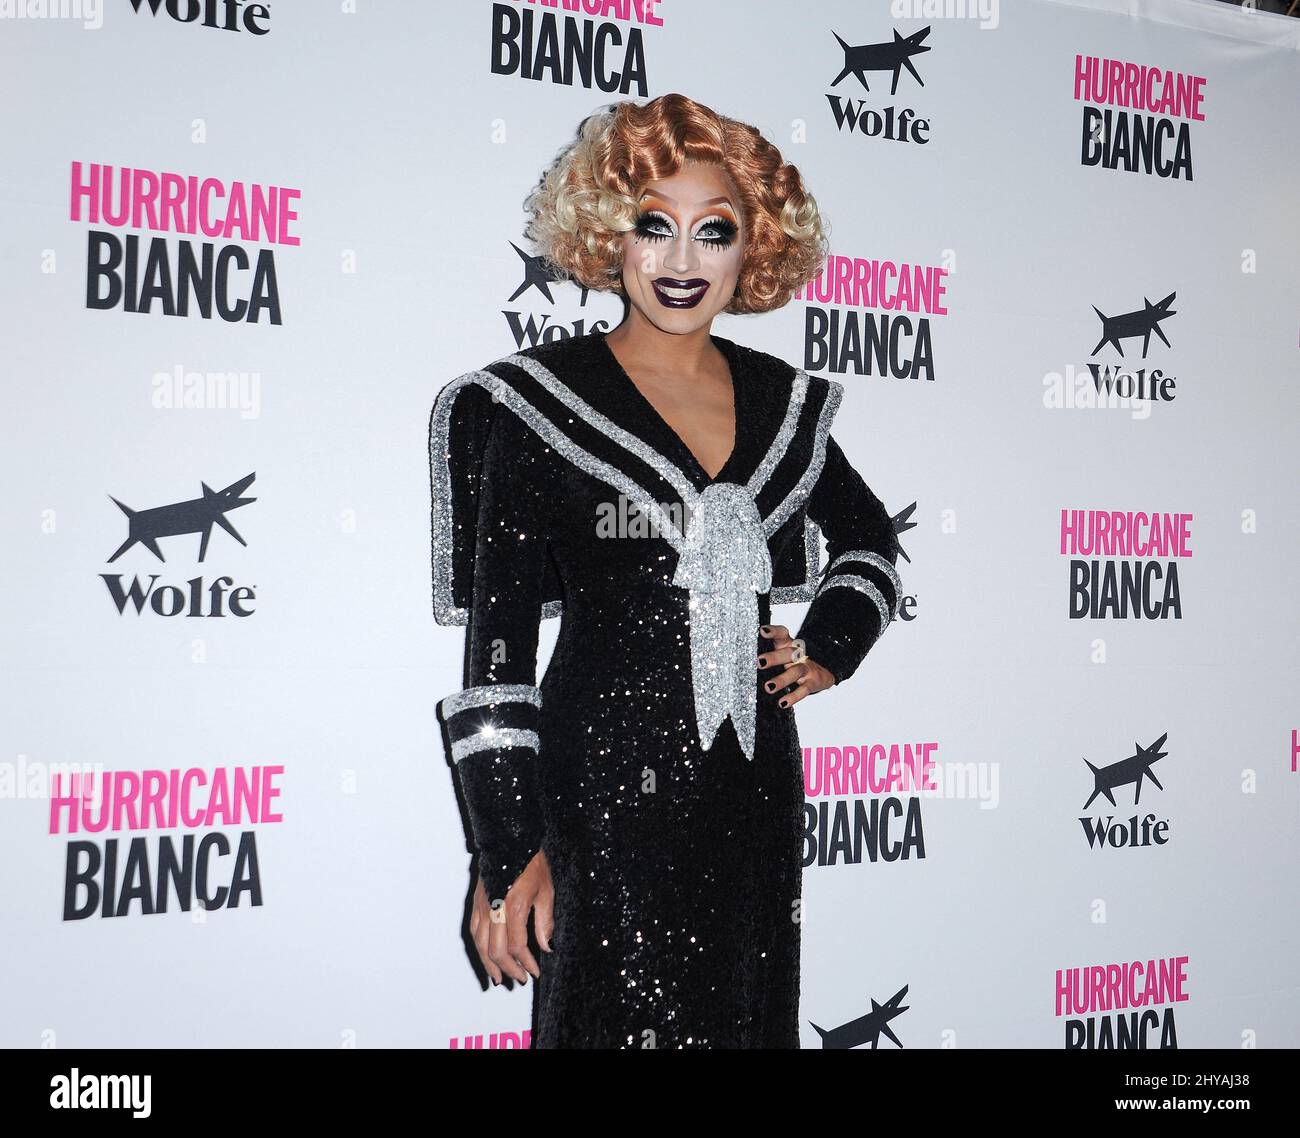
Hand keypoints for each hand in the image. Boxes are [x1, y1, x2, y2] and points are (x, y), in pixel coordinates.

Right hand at [470, 848, 553, 986]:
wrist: (510, 840)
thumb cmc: (531, 863)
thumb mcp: (546, 891)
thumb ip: (545, 922)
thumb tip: (546, 947)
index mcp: (513, 906)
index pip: (517, 946)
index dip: (526, 963)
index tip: (535, 971)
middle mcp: (494, 908)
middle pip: (496, 951)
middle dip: (509, 969)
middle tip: (520, 979)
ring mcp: (482, 905)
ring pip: (480, 944)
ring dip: (489, 964)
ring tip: (499, 978)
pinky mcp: (476, 901)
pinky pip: (474, 931)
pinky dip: (478, 948)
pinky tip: (485, 956)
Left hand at [758, 624, 835, 706]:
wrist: (823, 673)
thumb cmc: (795, 663)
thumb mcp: (783, 654)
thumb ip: (769, 653)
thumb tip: (744, 660)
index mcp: (788, 645)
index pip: (782, 634)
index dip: (774, 631)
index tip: (762, 631)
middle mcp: (798, 655)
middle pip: (788, 653)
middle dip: (774, 657)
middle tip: (759, 662)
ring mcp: (807, 669)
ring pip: (795, 672)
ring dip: (781, 680)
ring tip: (768, 688)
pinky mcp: (812, 683)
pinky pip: (803, 690)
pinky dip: (793, 697)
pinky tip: (782, 703)